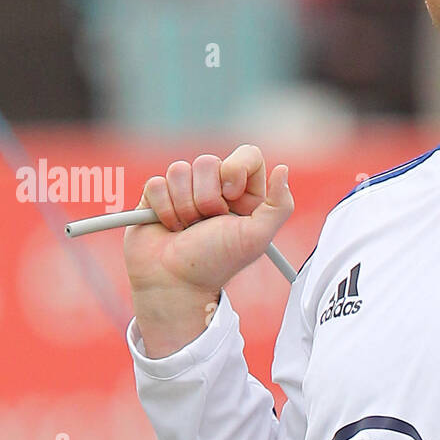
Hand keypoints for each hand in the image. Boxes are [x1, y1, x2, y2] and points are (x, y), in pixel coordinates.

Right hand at [124, 145, 293, 357]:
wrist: (174, 283)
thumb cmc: (216, 263)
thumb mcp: (257, 237)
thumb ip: (279, 206)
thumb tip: (283, 169)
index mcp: (244, 195)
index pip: (247, 155)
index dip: (236, 170)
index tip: (231, 196)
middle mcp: (215, 189)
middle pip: (208, 161)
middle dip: (206, 197)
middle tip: (207, 223)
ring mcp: (185, 191)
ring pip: (179, 169)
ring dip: (183, 206)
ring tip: (187, 229)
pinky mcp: (157, 196)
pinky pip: (157, 183)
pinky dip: (163, 209)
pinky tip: (169, 227)